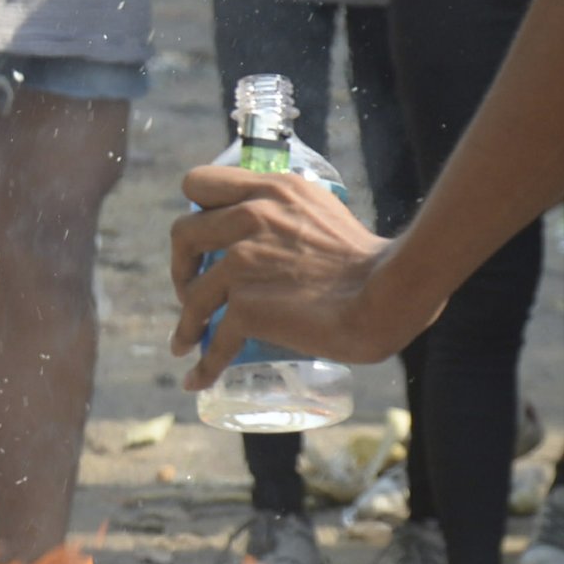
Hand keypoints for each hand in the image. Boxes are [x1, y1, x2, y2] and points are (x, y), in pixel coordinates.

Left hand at [171, 166, 431, 384]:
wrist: (384, 294)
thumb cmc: (366, 261)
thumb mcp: (322, 211)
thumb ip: (288, 214)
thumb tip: (277, 236)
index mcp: (270, 189)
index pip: (200, 184)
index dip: (194, 213)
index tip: (201, 240)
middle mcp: (250, 218)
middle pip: (181, 235)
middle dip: (179, 266)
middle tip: (190, 289)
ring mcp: (242, 262)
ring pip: (190, 295)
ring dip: (185, 322)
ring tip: (186, 341)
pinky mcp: (245, 305)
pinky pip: (213, 342)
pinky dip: (203, 366)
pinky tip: (196, 379)